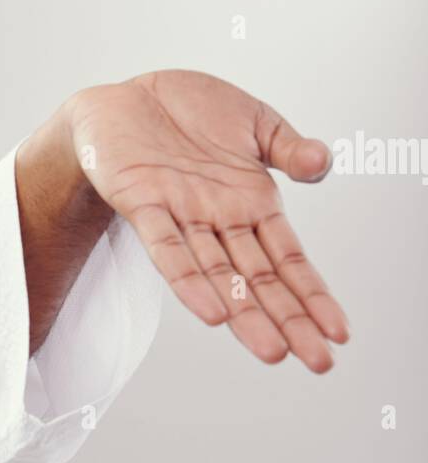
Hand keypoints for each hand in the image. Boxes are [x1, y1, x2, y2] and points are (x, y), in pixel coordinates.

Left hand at [68, 70, 349, 371]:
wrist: (124, 98)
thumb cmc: (189, 111)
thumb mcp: (254, 122)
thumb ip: (288, 146)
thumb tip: (322, 162)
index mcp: (250, 203)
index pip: (288, 259)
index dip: (312, 295)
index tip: (338, 333)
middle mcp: (219, 219)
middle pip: (258, 280)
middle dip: (289, 321)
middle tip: (318, 364)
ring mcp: (181, 216)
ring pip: (218, 275)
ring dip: (244, 314)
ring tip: (271, 352)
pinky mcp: (142, 203)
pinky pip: (165, 248)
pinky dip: (187, 279)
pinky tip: (210, 311)